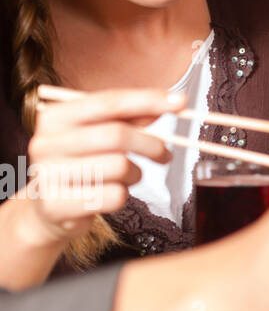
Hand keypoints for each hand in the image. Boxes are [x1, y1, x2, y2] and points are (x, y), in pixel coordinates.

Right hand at [20, 89, 180, 248]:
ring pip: (119, 166)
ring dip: (135, 174)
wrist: (49, 210)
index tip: (181, 102)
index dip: (148, 100)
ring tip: (126, 177)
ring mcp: (47, 175)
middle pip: (117, 135)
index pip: (108, 102)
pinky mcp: (56, 206)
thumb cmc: (81, 165)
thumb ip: (130, 118)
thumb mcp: (100, 135)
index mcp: (54, 118)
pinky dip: (122, 196)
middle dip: (151, 144)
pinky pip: (114, 196)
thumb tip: (168, 104)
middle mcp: (44, 143)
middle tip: (165, 154)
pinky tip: (108, 194)